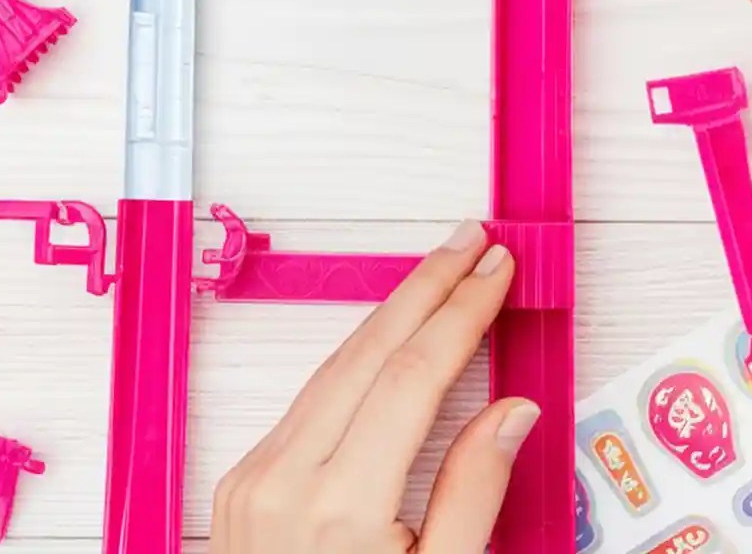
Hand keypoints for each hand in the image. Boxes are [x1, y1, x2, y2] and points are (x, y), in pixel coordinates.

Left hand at [210, 221, 538, 552]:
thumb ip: (472, 496)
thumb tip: (509, 412)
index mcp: (341, 508)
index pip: (413, 377)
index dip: (462, 315)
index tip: (496, 272)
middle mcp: (285, 478)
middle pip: (367, 352)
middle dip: (425, 288)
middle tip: (471, 242)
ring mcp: (254, 476)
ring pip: (333, 368)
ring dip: (390, 315)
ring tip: (440, 276)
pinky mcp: (242, 481)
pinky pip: (309, 399)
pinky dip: (357, 360)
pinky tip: (389, 340)